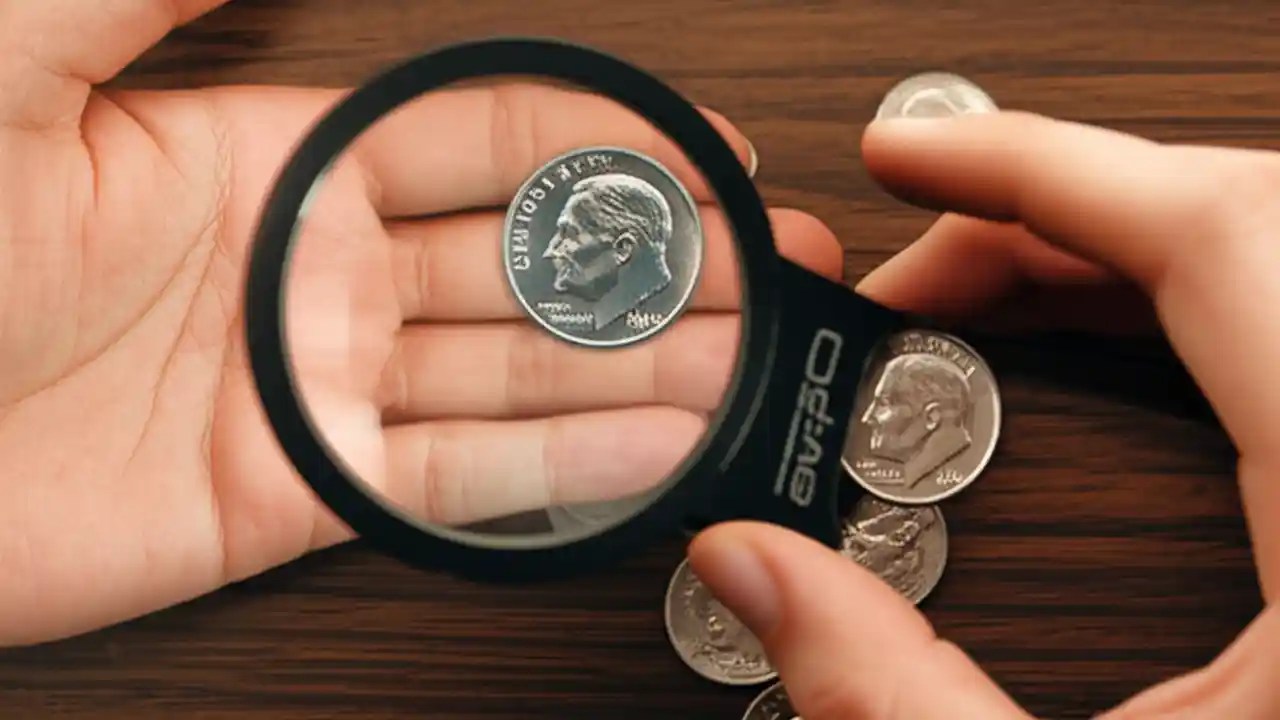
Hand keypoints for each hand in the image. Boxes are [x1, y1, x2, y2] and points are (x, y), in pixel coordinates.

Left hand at [0, 1, 841, 645]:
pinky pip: (455, 481)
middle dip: (651, 258)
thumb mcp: (20, 51)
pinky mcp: (291, 497)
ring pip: (512, 372)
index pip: (479, 132)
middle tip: (758, 268)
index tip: (700, 148)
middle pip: (520, 257)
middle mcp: (303, 269)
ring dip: (634, 367)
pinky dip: (562, 470)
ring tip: (740, 365)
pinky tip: (648, 450)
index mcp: (262, 154)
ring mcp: (307, 388)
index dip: (600, 135)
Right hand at [689, 111, 1279, 717]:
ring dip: (1117, 259)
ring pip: (1275, 271)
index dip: (1040, 169)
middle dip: (1051, 219)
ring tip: (984, 294)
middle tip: (917, 269)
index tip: (915, 157)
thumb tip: (757, 573)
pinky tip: (1104, 341)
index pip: (1215, 237)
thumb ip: (894, 695)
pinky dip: (1182, 309)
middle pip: (1245, 226)